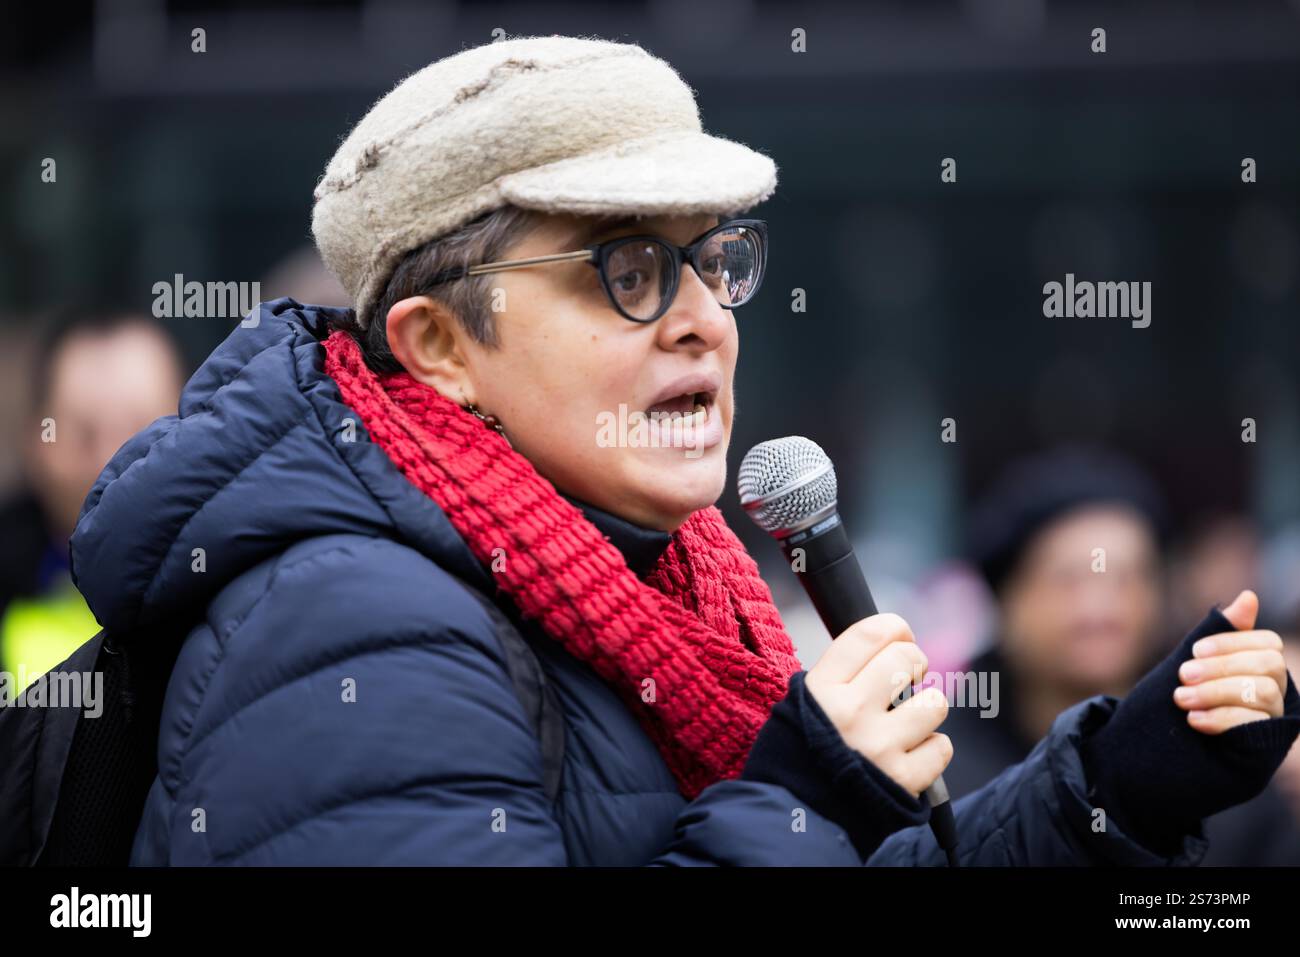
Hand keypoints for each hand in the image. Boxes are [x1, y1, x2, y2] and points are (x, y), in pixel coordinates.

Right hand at [804, 613, 951, 797]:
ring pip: (935, 702)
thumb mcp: (803, 702)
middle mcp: (852, 712)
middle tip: (906, 679)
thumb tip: (887, 645)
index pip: (870, 634)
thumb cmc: (801, 752)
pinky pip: (941, 746)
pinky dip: (930, 750)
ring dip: (926, 709)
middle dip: (914, 664)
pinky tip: (909, 755)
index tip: (900, 637)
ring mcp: (880, 746)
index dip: (894, 629)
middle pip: (907, 658)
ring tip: (906, 722)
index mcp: (822, 689)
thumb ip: (839, 674)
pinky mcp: (904, 779)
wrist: (796, 816)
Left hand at [1174, 589, 1290, 732]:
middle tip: (1183, 674)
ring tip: (1181, 698)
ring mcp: (1274, 717)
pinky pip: (1254, 725)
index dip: (1232, 643)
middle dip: (1221, 667)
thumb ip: (1221, 630)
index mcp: (1264, 663)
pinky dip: (1221, 719)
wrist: (1171, 745)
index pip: (1268, 643)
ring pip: (1262, 694)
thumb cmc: (1190, 692)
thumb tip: (1249, 596)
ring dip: (1216, 692)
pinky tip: (1194, 719)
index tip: (1195, 650)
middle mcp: (1278, 689)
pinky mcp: (1266, 744)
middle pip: (1268, 666)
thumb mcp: (1198, 659)